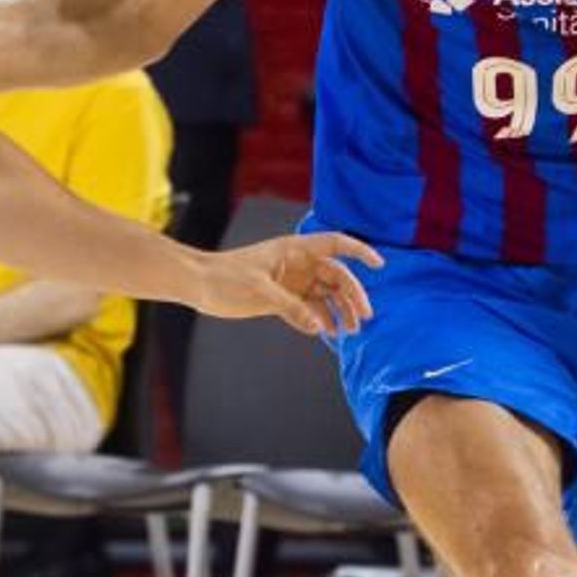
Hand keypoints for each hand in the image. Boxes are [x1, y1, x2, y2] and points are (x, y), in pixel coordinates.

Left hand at [183, 232, 381, 337]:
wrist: (197, 285)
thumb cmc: (223, 278)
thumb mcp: (259, 292)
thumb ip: (291, 308)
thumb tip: (320, 326)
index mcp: (293, 250)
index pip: (335, 244)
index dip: (360, 252)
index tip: (379, 266)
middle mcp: (296, 263)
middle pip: (335, 275)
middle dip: (352, 295)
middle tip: (363, 318)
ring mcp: (290, 281)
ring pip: (324, 294)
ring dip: (338, 310)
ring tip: (349, 331)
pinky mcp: (280, 297)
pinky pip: (308, 308)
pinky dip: (319, 319)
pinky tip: (326, 332)